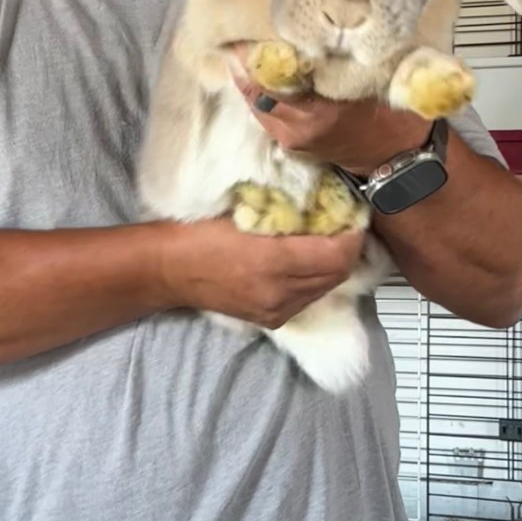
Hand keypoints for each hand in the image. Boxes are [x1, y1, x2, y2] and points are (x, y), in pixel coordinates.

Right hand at [157, 217, 364, 329]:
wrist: (168, 270)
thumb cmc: (198, 232)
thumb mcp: (243, 210)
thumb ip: (283, 210)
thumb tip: (317, 200)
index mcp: (274, 260)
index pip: (337, 254)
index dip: (352, 234)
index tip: (353, 214)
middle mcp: (280, 292)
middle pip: (338, 274)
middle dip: (347, 249)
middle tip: (344, 225)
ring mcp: (276, 310)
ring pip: (325, 289)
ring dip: (333, 266)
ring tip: (327, 242)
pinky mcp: (270, 320)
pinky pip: (307, 300)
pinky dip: (314, 281)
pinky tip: (305, 263)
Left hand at [229, 44, 431, 174]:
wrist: (395, 160)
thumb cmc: (392, 116)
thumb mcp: (372, 82)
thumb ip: (339, 61)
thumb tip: (313, 29)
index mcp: (319, 113)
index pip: (272, 82)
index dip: (255, 58)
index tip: (246, 33)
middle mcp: (298, 128)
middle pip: (256, 95)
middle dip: (245, 66)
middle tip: (239, 37)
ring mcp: (292, 140)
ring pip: (256, 106)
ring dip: (249, 80)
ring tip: (243, 52)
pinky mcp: (291, 144)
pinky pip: (265, 115)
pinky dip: (259, 95)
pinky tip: (258, 75)